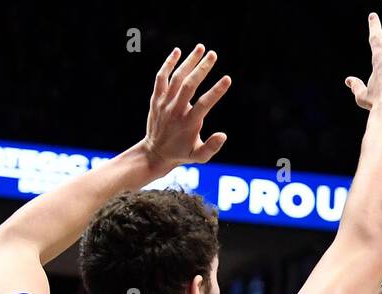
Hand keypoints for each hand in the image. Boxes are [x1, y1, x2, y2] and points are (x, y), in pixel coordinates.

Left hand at [140, 46, 231, 171]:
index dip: (216, 91)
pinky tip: (178, 51)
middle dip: (202, 69)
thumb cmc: (182, 153)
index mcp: (188, 124)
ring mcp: (164, 103)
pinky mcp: (156, 99)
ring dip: (189, 61)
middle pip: (189, 85)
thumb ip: (212, 147)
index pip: (204, 104)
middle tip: (213, 54)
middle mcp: (175, 111)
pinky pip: (161, 78)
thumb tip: (224, 135)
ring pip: (176, 78)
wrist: (154, 152)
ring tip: (201, 48)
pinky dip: (168, 64)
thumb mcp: (199, 157)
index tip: (227, 79)